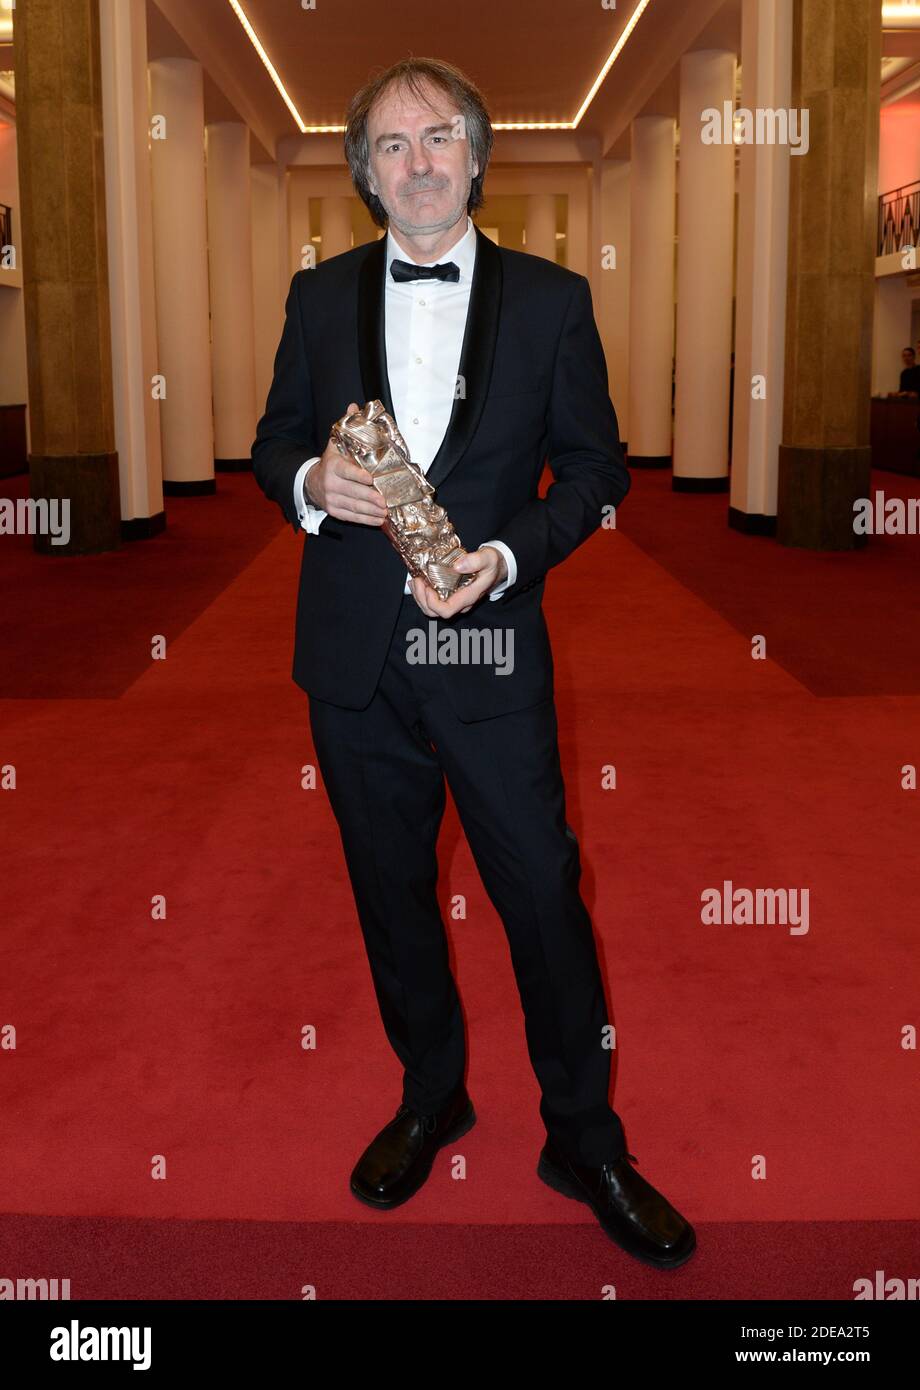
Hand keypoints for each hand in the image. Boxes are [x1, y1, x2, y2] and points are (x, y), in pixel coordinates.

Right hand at [305, 403, 388, 525]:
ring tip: (386, 511)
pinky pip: (351, 517)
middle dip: (370, 498)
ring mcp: (332, 499)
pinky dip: (366, 519)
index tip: (371, 479)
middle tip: (385, 501)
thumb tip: (354, 406)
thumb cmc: (331, 462)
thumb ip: (347, 426)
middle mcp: (331, 484)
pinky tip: (378, 519)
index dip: (358, 476)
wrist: (312, 483)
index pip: (346, 472)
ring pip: (354, 506)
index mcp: (333, 466)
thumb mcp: (335, 444)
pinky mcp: (334, 511)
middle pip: (353, 492)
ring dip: (371, 511)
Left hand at [409, 546, 507, 618]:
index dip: (432, 603)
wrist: (496, 567)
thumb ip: (475, 561)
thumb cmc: (492, 564)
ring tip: (415, 580)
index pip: (446, 610)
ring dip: (419, 596)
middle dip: (421, 599)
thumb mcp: (488, 558)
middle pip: (435, 612)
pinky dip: (422, 593)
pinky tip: (419, 581)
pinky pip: (432, 602)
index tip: (427, 587)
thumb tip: (458, 566)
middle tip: (417, 581)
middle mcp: (460, 603)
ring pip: (431, 609)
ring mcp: (454, 600)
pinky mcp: (450, 595)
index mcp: (468, 596)